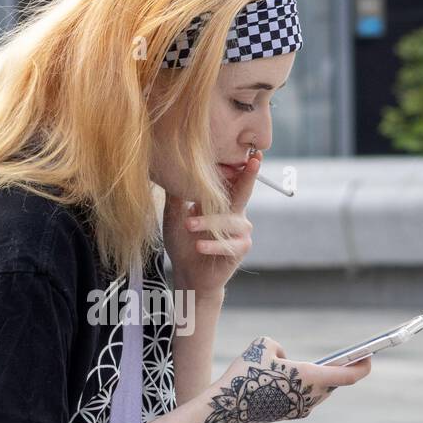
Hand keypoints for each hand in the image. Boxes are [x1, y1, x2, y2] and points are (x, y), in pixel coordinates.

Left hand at [163, 151, 259, 295]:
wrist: (189, 274)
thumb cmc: (183, 243)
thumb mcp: (174, 216)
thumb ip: (175, 195)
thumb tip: (167, 167)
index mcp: (222, 201)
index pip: (230, 180)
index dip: (235, 165)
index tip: (241, 148)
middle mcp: (236, 213)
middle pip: (244, 190)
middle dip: (250, 174)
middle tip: (254, 160)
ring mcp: (241, 231)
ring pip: (228, 220)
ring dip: (208, 222)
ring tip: (188, 225)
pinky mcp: (240, 249)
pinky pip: (228, 244)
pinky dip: (212, 245)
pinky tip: (199, 246)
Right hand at [200, 334, 371, 422]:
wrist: (227, 406)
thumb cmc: (245, 373)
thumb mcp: (262, 345)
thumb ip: (280, 346)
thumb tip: (284, 359)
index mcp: (310, 377)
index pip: (349, 375)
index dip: (362, 365)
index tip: (369, 357)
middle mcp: (310, 397)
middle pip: (334, 383)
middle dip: (339, 370)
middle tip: (348, 357)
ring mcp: (300, 409)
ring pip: (319, 392)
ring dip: (321, 380)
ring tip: (321, 367)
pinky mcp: (288, 415)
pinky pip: (304, 398)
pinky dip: (304, 388)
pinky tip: (296, 380)